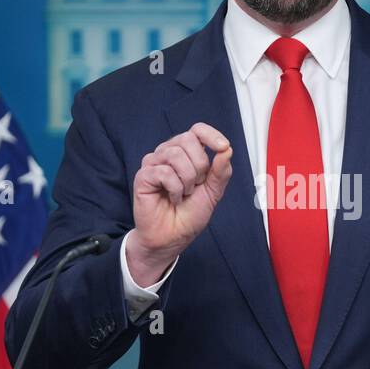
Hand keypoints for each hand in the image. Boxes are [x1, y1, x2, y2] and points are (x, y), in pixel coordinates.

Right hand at [127, 123, 233, 284]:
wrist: (173, 238)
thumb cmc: (189, 215)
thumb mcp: (213, 192)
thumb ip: (221, 172)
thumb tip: (226, 150)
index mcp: (186, 153)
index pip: (197, 130)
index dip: (211, 135)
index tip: (223, 147)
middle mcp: (168, 154)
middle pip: (188, 139)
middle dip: (200, 166)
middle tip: (195, 186)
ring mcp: (154, 163)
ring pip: (176, 155)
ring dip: (187, 180)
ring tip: (183, 194)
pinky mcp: (143, 176)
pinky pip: (165, 172)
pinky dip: (175, 189)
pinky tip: (172, 198)